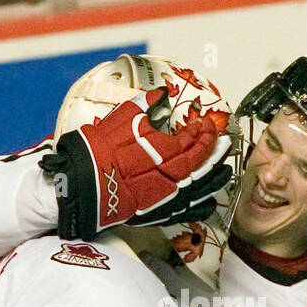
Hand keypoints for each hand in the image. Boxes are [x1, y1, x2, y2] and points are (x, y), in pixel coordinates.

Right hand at [41, 88, 232, 239]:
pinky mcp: (155, 212)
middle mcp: (169, 176)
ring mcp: (164, 197)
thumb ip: (147, 104)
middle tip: (225, 144)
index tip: (208, 125)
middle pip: (200, 164)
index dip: (204, 133)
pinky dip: (199, 207)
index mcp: (164, 151)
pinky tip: (208, 203)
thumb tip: (161, 94)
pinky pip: (184, 212)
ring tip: (225, 171)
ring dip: (213, 179)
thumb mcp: (124, 117)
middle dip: (214, 153)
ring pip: (198, 189)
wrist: (81, 181)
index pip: (194, 141)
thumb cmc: (100, 148)